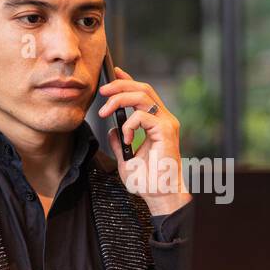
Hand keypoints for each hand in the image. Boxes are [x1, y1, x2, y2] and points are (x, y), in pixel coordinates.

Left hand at [98, 65, 190, 215]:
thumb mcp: (126, 158)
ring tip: (105, 110)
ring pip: (143, 95)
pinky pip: (142, 115)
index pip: (143, 93)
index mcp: (157, 123)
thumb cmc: (148, 181)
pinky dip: (129, 124)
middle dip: (120, 85)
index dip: (128, 80)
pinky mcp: (166, 130)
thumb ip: (120, 141)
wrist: (160, 195)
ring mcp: (167, 123)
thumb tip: (112, 129)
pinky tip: (126, 137)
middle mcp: (164, 119)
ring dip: (120, 98)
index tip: (114, 73)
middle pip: (143, 88)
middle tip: (103, 91)